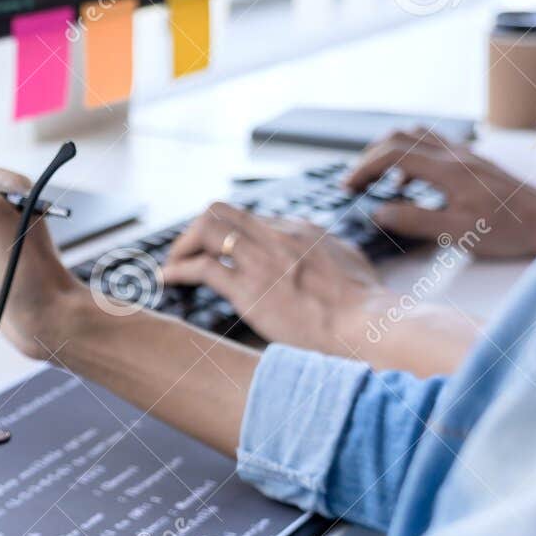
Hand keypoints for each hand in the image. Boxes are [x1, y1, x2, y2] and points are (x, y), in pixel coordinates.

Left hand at [165, 203, 392, 355]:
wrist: (367, 324)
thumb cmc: (366, 306)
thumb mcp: (350, 263)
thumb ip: (328, 254)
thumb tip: (324, 256)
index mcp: (300, 230)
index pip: (250, 220)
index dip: (228, 236)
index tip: (218, 254)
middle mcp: (277, 236)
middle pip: (221, 211)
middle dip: (196, 231)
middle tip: (187, 254)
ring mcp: (261, 259)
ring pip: (205, 229)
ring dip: (182, 246)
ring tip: (173, 266)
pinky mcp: (249, 288)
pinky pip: (201, 268)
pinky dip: (178, 271)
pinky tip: (168, 280)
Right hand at [344, 129, 535, 257]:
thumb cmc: (508, 230)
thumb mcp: (456, 233)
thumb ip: (414, 221)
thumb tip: (379, 212)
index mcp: (448, 170)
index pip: (393, 154)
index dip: (364, 168)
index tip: (349, 187)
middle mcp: (455, 154)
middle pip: (401, 136)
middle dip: (371, 155)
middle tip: (356, 180)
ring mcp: (465, 153)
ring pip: (418, 134)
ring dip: (391, 149)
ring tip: (377, 175)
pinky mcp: (473, 160)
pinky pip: (433, 144)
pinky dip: (411, 154)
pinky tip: (410, 180)